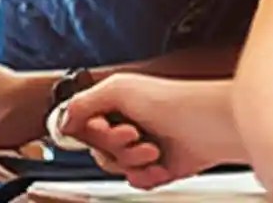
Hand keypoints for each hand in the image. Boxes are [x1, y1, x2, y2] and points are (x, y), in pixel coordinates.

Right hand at [59, 75, 239, 189]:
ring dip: (132, 161)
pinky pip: (136, 181)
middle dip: (114, 145)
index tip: (101, 126)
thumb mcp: (118, 90)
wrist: (210, 126)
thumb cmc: (173, 101)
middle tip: (132, 134)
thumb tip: (62, 121)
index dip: (90, 130)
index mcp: (115, 102)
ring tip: (152, 149)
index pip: (83, 124)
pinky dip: (145, 177)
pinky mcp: (157, 168)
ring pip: (116, 167)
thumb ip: (82, 104)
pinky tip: (158, 166)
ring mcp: (142, 146)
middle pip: (97, 149)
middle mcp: (127, 122)